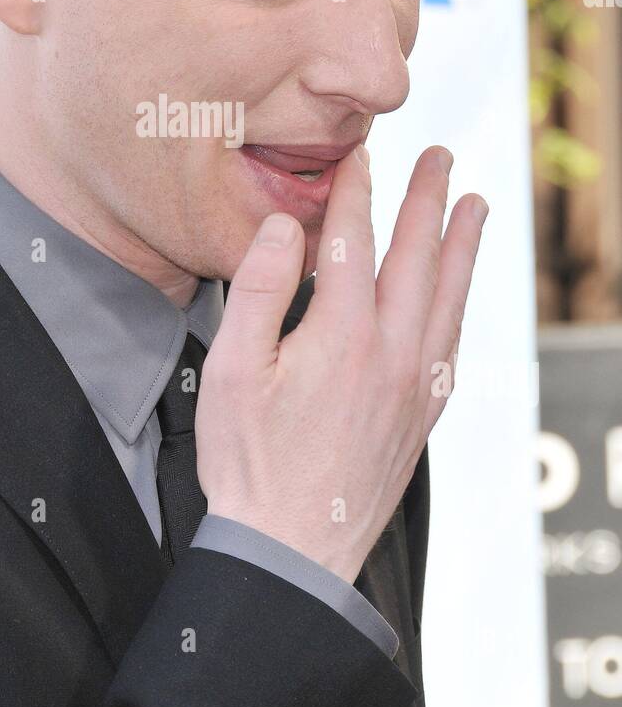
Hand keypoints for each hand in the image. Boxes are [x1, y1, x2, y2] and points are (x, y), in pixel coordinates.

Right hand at [196, 145, 487, 580]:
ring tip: (476, 206)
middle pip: (418, 257)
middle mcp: (392, 353)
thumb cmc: (250, 464)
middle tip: (440, 157)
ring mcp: (415, 387)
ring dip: (463, 246)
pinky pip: (453, 346)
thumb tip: (281, 227)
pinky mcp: (422, 417)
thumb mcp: (231, 371)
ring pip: (449, 298)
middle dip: (428, 200)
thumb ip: (256, 290)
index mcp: (342, 335)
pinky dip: (461, 308)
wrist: (291, 550)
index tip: (359, 155)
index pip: (353, 241)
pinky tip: (461, 296)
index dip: (355, 191)